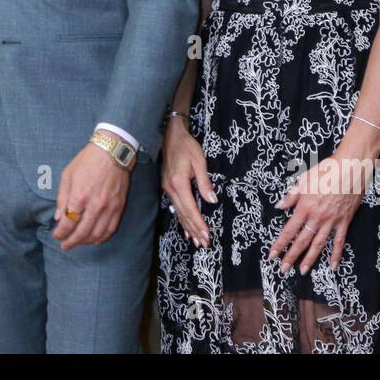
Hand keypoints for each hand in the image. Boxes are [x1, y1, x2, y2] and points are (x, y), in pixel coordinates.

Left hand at [52, 141, 130, 250]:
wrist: (112, 152)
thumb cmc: (87, 161)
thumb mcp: (67, 176)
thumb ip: (62, 198)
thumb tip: (58, 217)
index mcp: (79, 197)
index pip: (68, 223)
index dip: (61, 232)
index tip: (57, 235)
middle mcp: (95, 205)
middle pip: (81, 232)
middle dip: (71, 242)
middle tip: (65, 246)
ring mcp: (108, 208)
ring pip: (96, 234)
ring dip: (85, 242)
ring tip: (78, 243)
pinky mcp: (119, 207)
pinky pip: (111, 228)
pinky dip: (102, 237)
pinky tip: (95, 241)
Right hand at [161, 116, 215, 247]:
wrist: (171, 136)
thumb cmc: (187, 146)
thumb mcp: (199, 161)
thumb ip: (204, 182)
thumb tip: (212, 200)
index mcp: (178, 183)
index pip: (190, 208)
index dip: (199, 223)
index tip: (207, 234)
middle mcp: (171, 189)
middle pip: (184, 214)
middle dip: (194, 230)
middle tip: (204, 243)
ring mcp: (167, 189)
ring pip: (179, 213)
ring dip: (188, 228)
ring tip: (196, 241)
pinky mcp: (168, 188)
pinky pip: (175, 208)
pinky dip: (181, 220)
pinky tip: (185, 229)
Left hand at [271, 153, 372, 274]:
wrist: (350, 169)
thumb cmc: (326, 171)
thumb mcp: (304, 179)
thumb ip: (292, 196)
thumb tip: (279, 206)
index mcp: (305, 207)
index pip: (289, 230)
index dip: (280, 244)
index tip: (272, 255)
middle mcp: (317, 217)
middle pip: (302, 241)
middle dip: (291, 256)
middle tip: (283, 269)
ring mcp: (331, 221)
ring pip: (319, 244)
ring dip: (310, 259)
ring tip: (303, 271)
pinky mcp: (344, 221)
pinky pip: (339, 241)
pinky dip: (336, 254)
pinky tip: (333, 266)